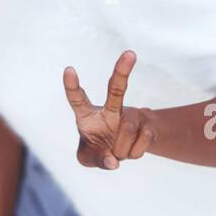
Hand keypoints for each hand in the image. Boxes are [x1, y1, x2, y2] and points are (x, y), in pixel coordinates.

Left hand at [63, 49, 156, 168]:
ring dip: (122, 150)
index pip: (77, 100)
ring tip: (116, 152)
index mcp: (87, 115)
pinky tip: (130, 149)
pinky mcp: (147, 124)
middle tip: (131, 53)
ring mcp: (129, 115)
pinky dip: (134, 152)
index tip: (68, 69)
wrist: (122, 151)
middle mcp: (109, 110)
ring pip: (128, 129)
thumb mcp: (88, 158)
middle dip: (123, 71)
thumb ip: (96, 160)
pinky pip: (143, 140)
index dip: (72, 86)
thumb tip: (113, 162)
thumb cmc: (97, 149)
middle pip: (116, 89)